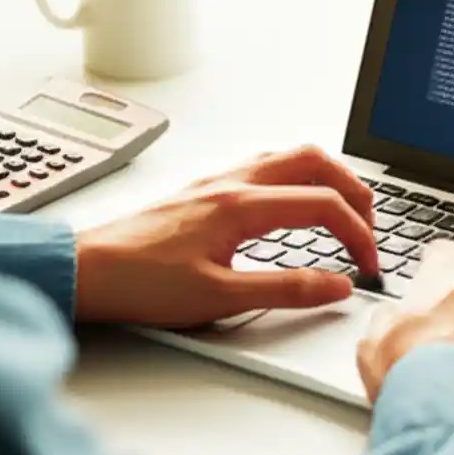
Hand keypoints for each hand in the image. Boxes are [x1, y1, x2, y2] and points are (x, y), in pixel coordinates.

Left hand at [74, 145, 378, 327]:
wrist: (83, 270)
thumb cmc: (140, 283)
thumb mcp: (219, 297)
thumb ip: (286, 290)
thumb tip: (337, 286)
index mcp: (242, 205)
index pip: (324, 204)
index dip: (358, 235)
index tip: (367, 266)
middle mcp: (234, 182)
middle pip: (316, 161)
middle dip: (355, 190)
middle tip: (370, 226)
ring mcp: (219, 181)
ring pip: (291, 157)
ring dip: (328, 177)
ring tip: (344, 210)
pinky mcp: (206, 190)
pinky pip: (267, 166)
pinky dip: (298, 179)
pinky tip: (294, 205)